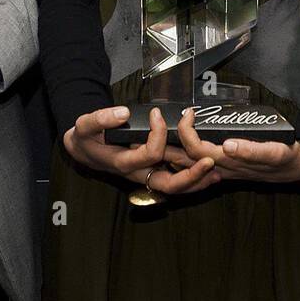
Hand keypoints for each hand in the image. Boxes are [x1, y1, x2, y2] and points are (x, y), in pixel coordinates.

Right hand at [63, 106, 220, 195]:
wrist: (82, 150)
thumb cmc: (85, 137)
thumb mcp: (85, 125)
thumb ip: (101, 119)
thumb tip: (123, 113)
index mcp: (123, 162)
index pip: (149, 154)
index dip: (157, 133)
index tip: (158, 114)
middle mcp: (136, 174)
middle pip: (167, 184)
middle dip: (190, 175)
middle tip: (209, 161)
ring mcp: (145, 176)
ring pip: (173, 187)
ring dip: (196, 182)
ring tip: (216, 173)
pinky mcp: (150, 173)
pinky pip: (173, 182)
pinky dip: (191, 180)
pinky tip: (207, 173)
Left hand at [164, 108, 299, 183]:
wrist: (296, 168)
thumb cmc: (286, 158)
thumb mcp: (275, 153)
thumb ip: (252, 150)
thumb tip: (228, 145)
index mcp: (229, 162)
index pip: (197, 149)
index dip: (187, 131)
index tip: (188, 112)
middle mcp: (221, 168)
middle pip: (184, 159)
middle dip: (165, 146)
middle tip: (151, 127)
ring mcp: (221, 169)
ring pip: (187, 164)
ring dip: (170, 151)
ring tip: (154, 137)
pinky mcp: (224, 166)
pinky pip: (196, 164)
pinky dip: (183, 155)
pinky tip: (175, 147)